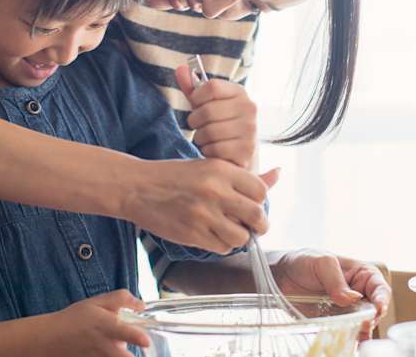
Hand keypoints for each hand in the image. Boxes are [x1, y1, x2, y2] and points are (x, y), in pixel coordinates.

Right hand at [49, 290, 149, 356]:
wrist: (50, 339)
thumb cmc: (75, 318)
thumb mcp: (96, 302)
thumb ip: (121, 299)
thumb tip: (142, 305)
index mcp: (106, 326)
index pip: (125, 332)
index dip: (137, 338)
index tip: (147, 341)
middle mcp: (104, 345)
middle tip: (137, 351)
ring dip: (121, 355)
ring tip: (114, 346)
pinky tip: (104, 351)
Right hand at [123, 158, 277, 253]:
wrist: (137, 188)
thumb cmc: (175, 176)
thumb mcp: (209, 167)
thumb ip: (244, 176)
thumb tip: (278, 174)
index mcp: (221, 170)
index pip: (261, 191)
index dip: (261, 201)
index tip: (253, 204)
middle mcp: (215, 191)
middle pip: (257, 216)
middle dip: (259, 225)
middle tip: (252, 225)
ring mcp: (203, 214)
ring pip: (241, 237)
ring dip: (239, 237)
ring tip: (229, 230)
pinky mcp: (192, 234)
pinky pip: (222, 248)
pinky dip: (222, 245)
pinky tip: (212, 234)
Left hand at [176, 63, 258, 169]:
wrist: (238, 151)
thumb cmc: (218, 124)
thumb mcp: (206, 104)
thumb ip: (193, 88)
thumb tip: (180, 69)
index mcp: (239, 92)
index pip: (212, 87)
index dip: (196, 97)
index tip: (196, 105)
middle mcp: (249, 108)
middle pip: (207, 111)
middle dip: (195, 121)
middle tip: (198, 126)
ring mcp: (251, 130)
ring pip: (209, 132)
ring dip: (200, 138)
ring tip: (207, 138)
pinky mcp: (247, 150)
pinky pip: (215, 150)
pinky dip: (208, 152)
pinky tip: (214, 150)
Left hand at [274, 249, 391, 340]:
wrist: (281, 276)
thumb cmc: (304, 261)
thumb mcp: (322, 263)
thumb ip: (336, 280)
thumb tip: (351, 298)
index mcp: (361, 275)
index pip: (379, 288)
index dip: (382, 299)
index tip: (378, 308)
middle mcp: (359, 294)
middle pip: (373, 311)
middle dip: (370, 318)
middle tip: (362, 323)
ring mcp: (347, 310)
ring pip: (362, 325)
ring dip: (361, 331)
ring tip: (355, 334)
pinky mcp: (335, 322)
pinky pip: (347, 333)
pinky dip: (350, 339)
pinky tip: (350, 344)